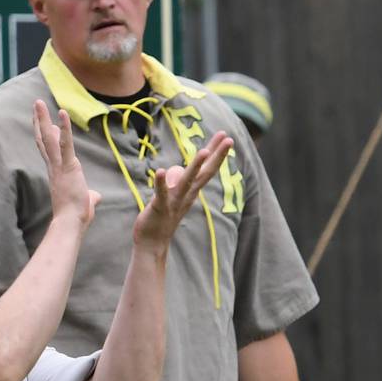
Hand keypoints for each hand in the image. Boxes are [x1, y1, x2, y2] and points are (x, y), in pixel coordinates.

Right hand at [33, 99, 98, 228]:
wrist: (70, 223)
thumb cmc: (76, 216)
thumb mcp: (86, 201)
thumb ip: (90, 196)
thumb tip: (95, 196)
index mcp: (57, 173)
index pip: (48, 150)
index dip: (44, 134)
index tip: (43, 121)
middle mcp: (54, 167)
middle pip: (43, 139)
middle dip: (39, 120)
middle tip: (36, 105)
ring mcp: (59, 166)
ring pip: (48, 138)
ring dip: (43, 118)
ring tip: (38, 102)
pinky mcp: (68, 166)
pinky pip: (65, 143)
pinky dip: (64, 127)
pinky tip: (62, 113)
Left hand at [132, 131, 232, 252]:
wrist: (152, 243)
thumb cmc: (162, 216)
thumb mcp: (172, 195)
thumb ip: (175, 182)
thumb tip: (176, 170)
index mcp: (191, 191)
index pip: (207, 169)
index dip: (217, 153)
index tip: (226, 137)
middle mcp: (187, 195)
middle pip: (205, 172)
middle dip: (217, 155)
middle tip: (229, 138)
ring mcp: (175, 201)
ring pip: (187, 181)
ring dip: (196, 166)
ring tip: (204, 151)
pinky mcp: (160, 207)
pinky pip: (161, 193)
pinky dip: (161, 183)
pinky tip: (160, 171)